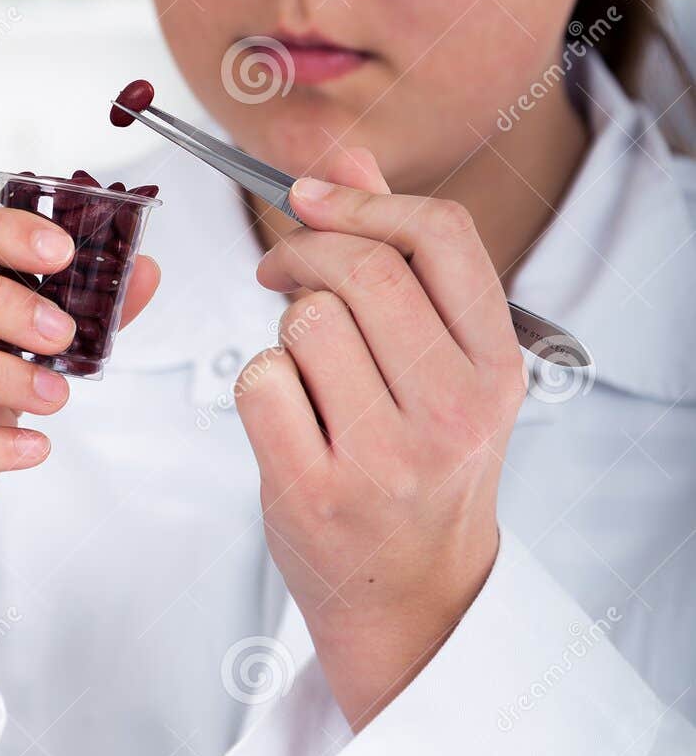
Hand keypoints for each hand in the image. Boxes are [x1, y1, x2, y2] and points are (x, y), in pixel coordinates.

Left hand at [234, 148, 525, 730]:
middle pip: (363, 269)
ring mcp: (387, 457)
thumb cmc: (422, 463)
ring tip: (306, 368)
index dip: (363, 198)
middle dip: (304, 252)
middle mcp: (455, 409)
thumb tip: (347, 159)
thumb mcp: (442, 363)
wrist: (412, 596)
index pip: (441, 234)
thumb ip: (401, 258)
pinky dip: (258, 382)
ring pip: (305, 322)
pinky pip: (259, 380)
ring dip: (285, 328)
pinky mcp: (315, 492)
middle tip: (282, 269)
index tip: (309, 197)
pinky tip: (286, 414)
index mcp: (497, 365)